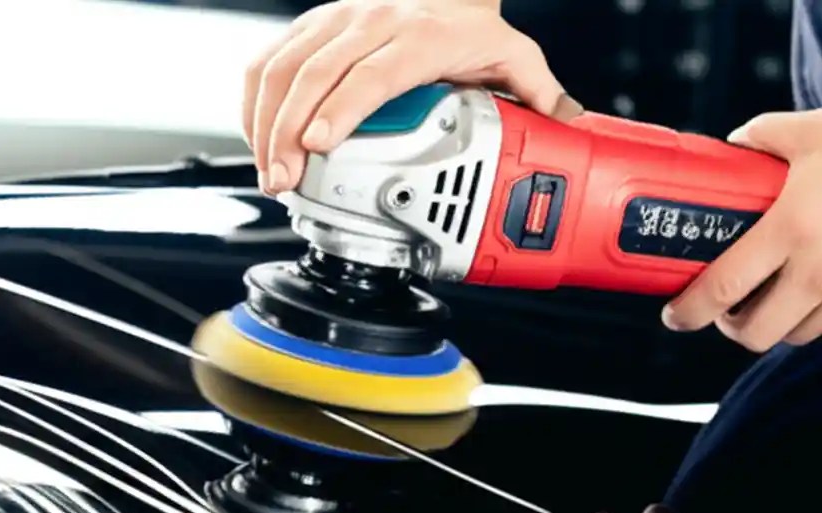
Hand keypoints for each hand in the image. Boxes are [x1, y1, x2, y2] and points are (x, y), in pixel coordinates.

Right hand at [242, 0, 578, 194]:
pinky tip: (256, 138)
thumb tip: (566, 121)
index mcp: (418, 36)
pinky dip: (255, 103)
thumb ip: (537, 88)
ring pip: (282, 67)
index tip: (317, 146)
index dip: (339, 110)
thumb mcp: (510, 51)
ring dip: (265, 124)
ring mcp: (334, 24)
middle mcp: (369, 24)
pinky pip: (268, 61)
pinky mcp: (309, 29)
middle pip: (315, 75)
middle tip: (285, 180)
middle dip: (289, 133)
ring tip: (268, 172)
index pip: (370, 74)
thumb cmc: (468, 22)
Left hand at [662, 110, 821, 350]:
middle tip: (723, 307)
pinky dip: (816, 312)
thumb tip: (730, 147)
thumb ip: (764, 135)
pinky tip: (819, 282)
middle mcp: (820, 272)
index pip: (723, 287)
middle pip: (752, 333)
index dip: (688, 311)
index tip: (673, 315)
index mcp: (794, 229)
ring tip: (770, 293)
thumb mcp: (820, 130)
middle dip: (728, 327)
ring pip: (792, 334)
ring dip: (773, 321)